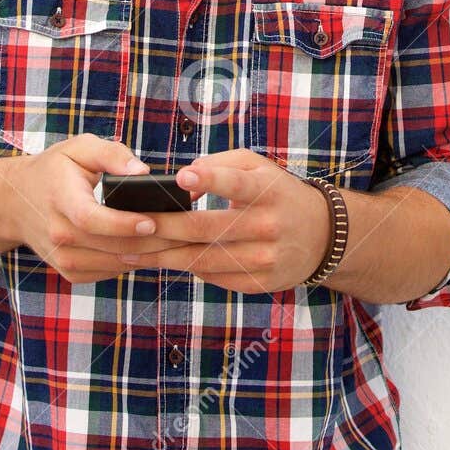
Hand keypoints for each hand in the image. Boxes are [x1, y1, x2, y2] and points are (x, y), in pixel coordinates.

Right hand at [11, 133, 165, 284]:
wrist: (15, 203)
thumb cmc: (54, 170)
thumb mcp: (78, 148)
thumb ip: (111, 154)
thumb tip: (142, 172)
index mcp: (61, 201)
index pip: (92, 220)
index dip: (124, 224)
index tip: (153, 220)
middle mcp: (59, 235)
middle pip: (110, 246)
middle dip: (151, 240)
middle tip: (184, 232)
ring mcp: (63, 258)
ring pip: (114, 264)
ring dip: (148, 255)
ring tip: (179, 242)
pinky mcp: (70, 272)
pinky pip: (109, 272)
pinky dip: (133, 262)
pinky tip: (155, 249)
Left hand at [117, 149, 331, 293]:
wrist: (321, 236)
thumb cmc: (277, 192)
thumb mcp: (258, 166)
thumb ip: (219, 166)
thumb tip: (180, 182)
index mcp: (267, 191)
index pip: (237, 184)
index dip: (210, 180)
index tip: (182, 178)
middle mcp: (267, 226)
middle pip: (205, 229)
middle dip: (162, 227)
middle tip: (127, 222)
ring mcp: (264, 258)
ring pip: (202, 260)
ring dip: (162, 256)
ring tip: (128, 251)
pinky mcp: (259, 283)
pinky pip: (213, 277)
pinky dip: (185, 268)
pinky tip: (159, 262)